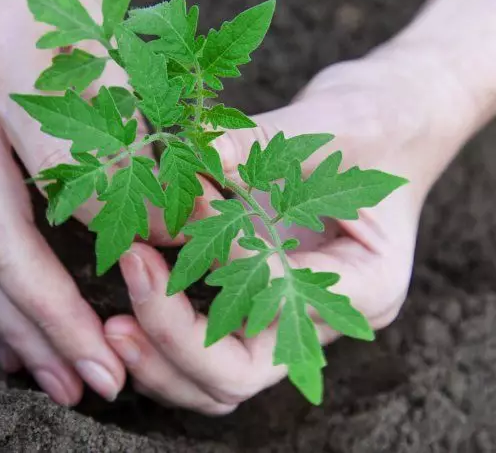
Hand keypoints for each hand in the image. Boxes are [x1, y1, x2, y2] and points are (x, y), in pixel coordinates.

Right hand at [0, 0, 169, 404]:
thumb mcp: (105, 27)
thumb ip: (144, 119)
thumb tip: (191, 203)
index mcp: (14, 63)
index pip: (76, 175)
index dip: (133, 235)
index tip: (178, 276)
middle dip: (52, 319)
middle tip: (103, 380)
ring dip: (14, 321)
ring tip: (57, 376)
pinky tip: (10, 331)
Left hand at [103, 42, 471, 413]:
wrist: (384, 120)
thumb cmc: (376, 120)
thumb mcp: (332, 125)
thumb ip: (264, 142)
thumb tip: (193, 149)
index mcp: (364, 286)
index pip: (279, 325)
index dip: (213, 295)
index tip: (164, 239)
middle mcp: (321, 314)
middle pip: (236, 375)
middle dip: (170, 343)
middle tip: (122, 292)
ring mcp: (286, 308)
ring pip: (214, 375)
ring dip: (159, 352)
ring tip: (111, 317)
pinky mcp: (256, 289)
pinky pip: (205, 334)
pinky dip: (164, 324)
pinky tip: (133, 280)